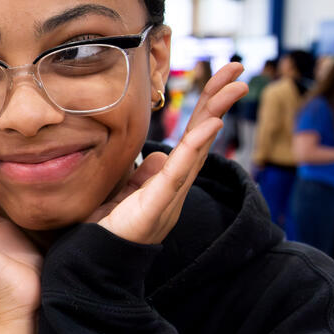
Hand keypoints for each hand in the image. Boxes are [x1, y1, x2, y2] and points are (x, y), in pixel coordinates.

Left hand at [88, 64, 247, 243]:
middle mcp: (176, 185)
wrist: (94, 264)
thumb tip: (157, 155)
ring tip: (234, 86)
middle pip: (202, 135)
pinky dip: (196, 147)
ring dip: (215, 113)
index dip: (206, 106)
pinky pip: (179, 172)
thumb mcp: (124, 195)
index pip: (191, 135)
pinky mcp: (158, 205)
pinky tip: (211, 125)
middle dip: (219, 99)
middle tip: (239, 69)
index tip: (221, 77)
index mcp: (168, 180)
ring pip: (198, 148)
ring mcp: (170, 195)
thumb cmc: (108, 232)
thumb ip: (142, 176)